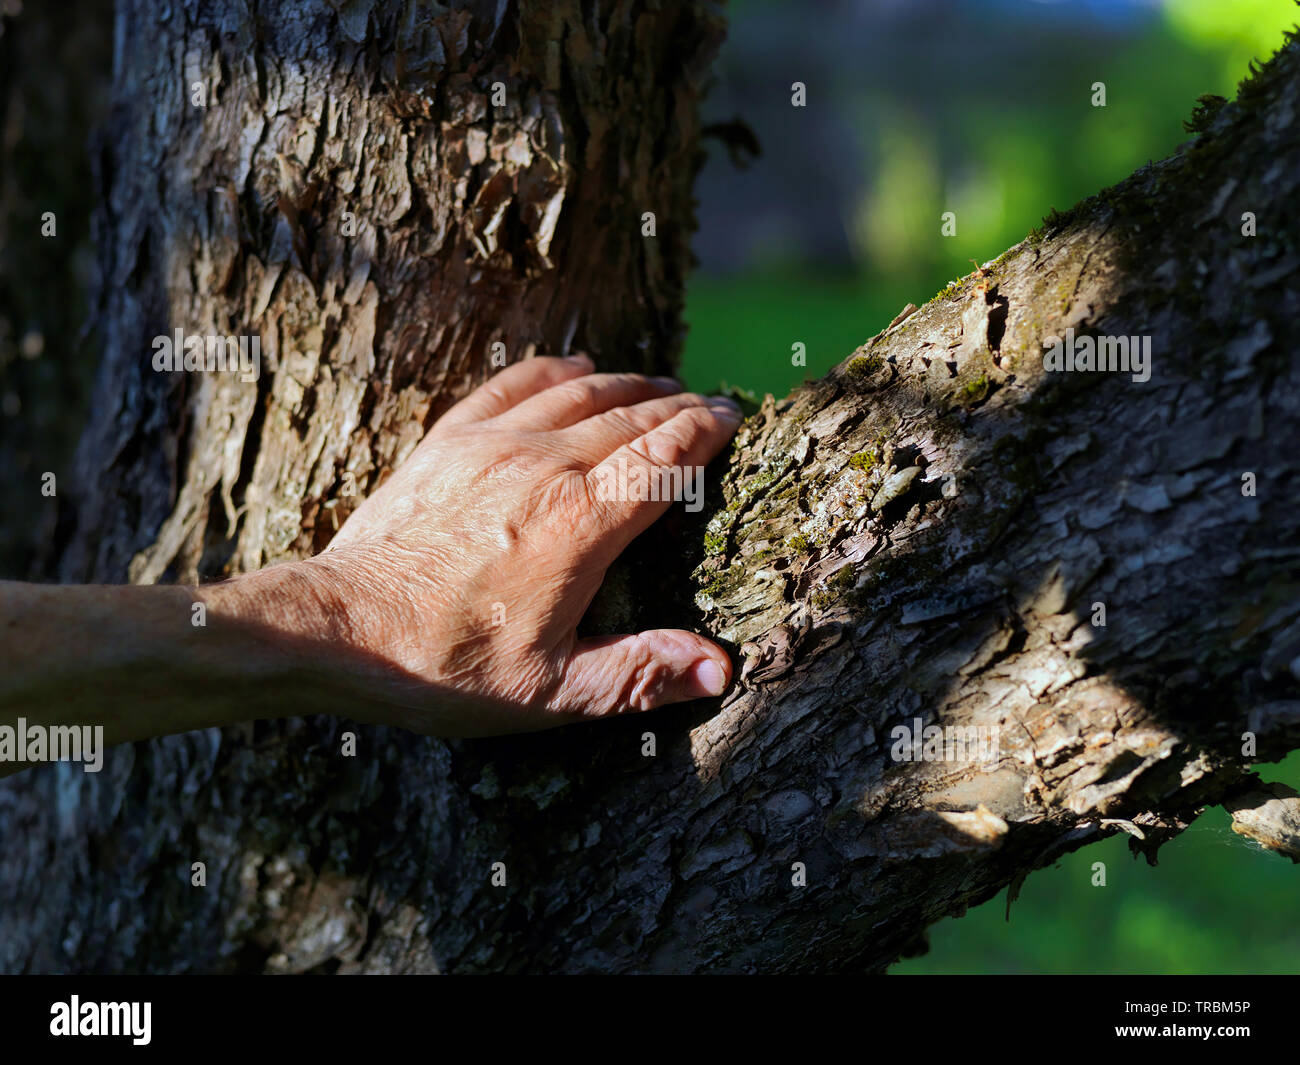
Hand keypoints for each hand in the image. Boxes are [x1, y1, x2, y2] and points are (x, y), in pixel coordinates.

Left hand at [297, 355, 741, 736]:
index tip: (732, 416)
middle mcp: (543, 468)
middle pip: (630, 416)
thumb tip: (721, 669)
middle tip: (708, 401)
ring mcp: (492, 446)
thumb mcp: (551, 693)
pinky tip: (578, 366)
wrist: (339, 629)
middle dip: (677, 405)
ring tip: (659, 384)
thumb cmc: (444, 668)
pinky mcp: (449, 441)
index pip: (664, 457)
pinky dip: (555, 370)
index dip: (704, 431)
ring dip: (627, 384)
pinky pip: (515, 384)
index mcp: (580, 526)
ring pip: (579, 393)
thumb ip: (639, 675)